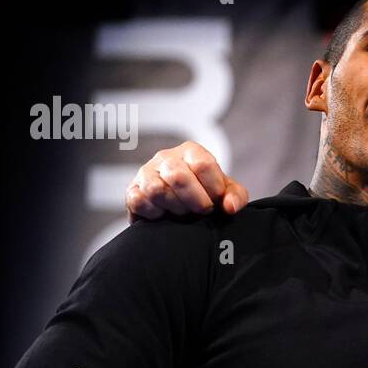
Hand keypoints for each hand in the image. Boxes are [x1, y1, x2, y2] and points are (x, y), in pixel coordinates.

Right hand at [126, 140, 249, 220]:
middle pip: (179, 177)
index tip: (217, 201)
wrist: (177, 209)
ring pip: (157, 190)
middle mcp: (166, 158)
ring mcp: (146, 173)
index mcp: (191, 151)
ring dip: (175, 207)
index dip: (214, 188)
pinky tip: (165, 215)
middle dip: (196, 201)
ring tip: (184, 213)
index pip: (203, 164)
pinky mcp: (132, 191)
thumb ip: (235, 196)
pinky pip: (140, 202)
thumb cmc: (204, 195)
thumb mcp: (225, 193)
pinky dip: (155, 213)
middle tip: (202, 211)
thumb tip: (230, 207)